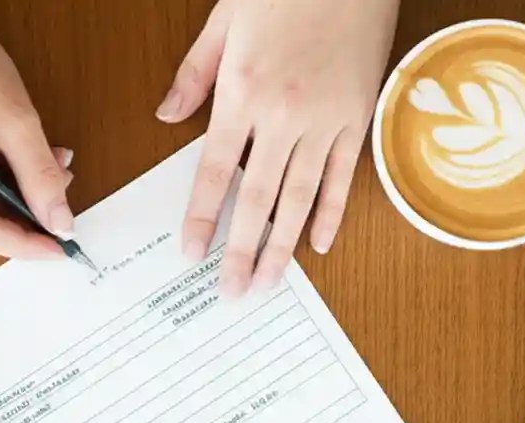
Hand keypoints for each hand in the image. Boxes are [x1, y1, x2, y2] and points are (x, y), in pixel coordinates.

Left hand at [157, 0, 399, 294]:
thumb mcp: (224, 21)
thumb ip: (194, 75)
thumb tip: (167, 117)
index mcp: (242, 93)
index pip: (216, 172)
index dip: (202, 217)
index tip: (191, 254)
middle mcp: (282, 116)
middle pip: (258, 199)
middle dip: (241, 252)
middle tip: (232, 293)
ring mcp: (325, 121)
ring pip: (300, 198)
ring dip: (282, 247)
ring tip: (269, 283)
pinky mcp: (357, 117)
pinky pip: (342, 177)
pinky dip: (331, 213)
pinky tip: (318, 244)